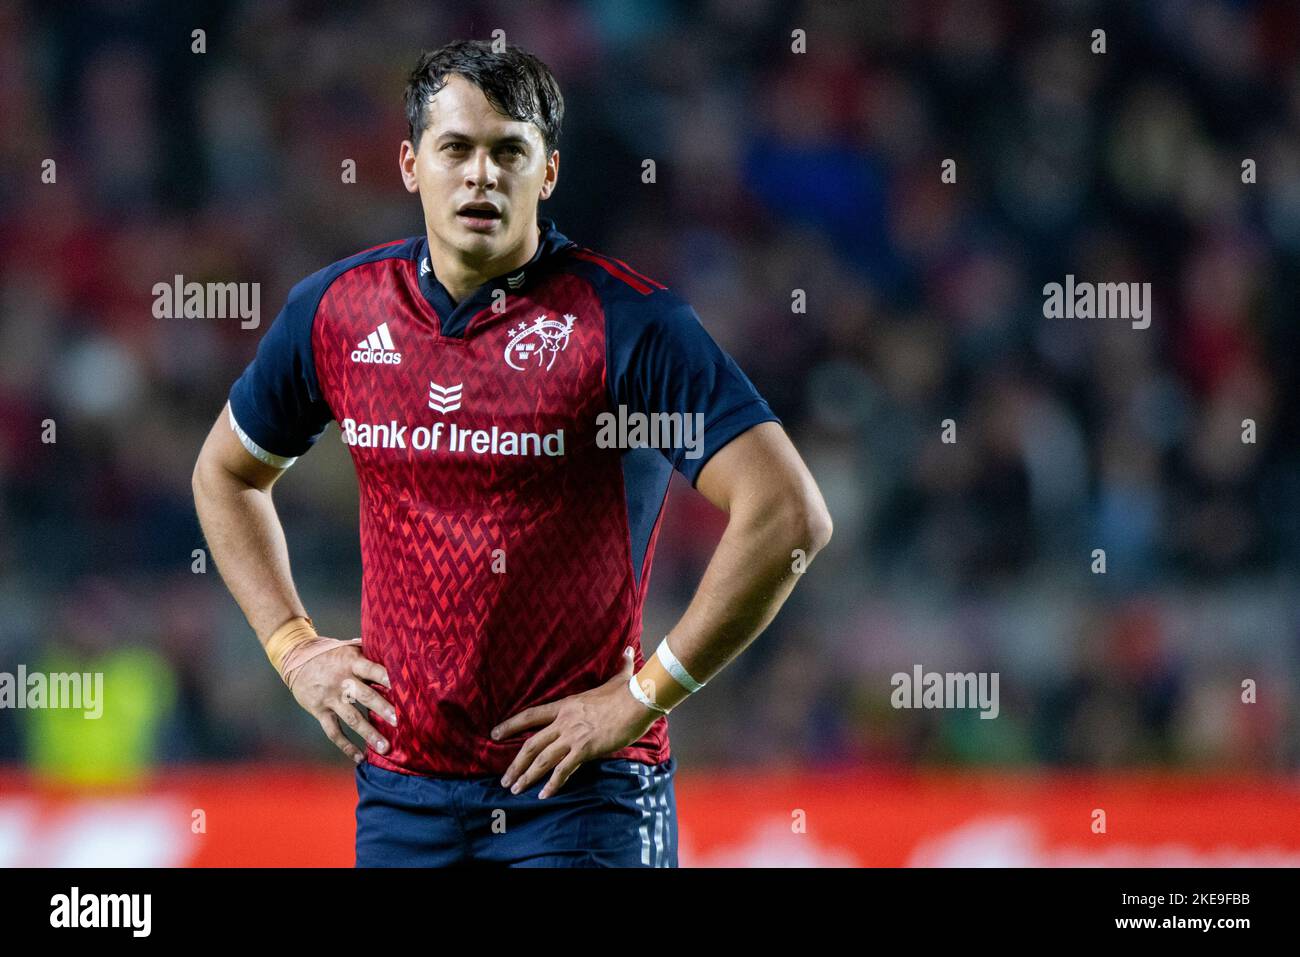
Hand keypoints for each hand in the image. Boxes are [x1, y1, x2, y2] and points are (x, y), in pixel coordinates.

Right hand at [286, 641, 396, 764]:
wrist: (296, 657)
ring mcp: (330, 697)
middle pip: (365, 696)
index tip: (403, 689)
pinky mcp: (319, 710)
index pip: (372, 670)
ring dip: (369, 734)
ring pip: (351, 718)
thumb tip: (397, 652)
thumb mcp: (349, 647)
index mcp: (352, 662)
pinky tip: (360, 757)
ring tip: (385, 748)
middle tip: (400, 722)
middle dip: (383, 709)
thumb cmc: (331, 652)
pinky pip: (333, 731)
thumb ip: (370, 652)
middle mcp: (342, 680)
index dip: (387, 678)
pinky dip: (346, 746)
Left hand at [491, 647, 662, 798]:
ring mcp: (573, 736)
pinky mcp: (585, 749)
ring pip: (542, 759)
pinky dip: (552, 784)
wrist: (638, 700)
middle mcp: (564, 721)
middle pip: (531, 744)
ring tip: (516, 789)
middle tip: (505, 779)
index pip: (530, 715)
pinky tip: (543, 795)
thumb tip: (628, 650)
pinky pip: (563, 770)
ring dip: (527, 776)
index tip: (495, 734)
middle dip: (516, 764)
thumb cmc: (629, 691)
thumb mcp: (619, 678)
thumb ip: (620, 665)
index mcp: (566, 706)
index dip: (510, 726)